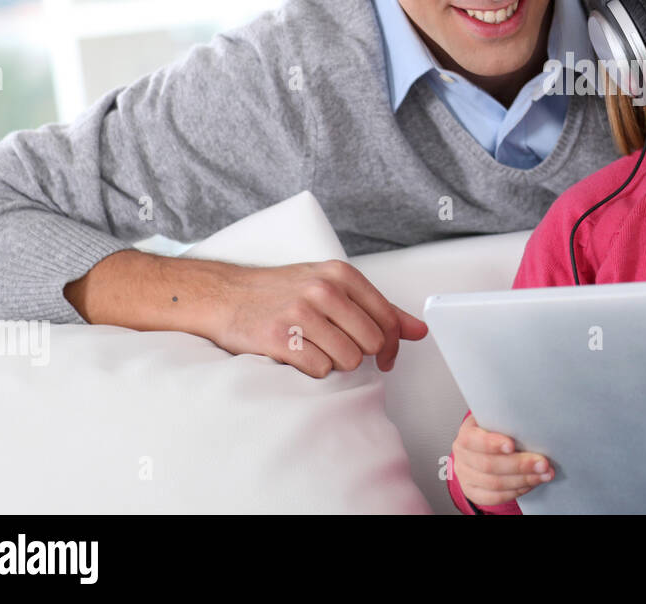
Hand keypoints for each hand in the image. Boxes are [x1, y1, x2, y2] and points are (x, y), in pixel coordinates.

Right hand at [209, 259, 427, 377]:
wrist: (226, 295)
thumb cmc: (282, 292)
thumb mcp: (332, 287)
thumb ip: (377, 308)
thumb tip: (419, 330)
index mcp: (341, 274)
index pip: (387, 318)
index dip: (391, 345)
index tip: (385, 356)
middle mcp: (324, 290)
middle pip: (370, 343)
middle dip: (359, 353)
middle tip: (336, 347)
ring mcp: (301, 313)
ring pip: (348, 360)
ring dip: (334, 362)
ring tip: (314, 348)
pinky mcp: (281, 338)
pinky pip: (319, 370)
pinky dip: (312, 370)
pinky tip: (297, 355)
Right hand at [452, 414, 552, 507]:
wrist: (484, 449)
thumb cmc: (496, 431)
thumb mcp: (497, 420)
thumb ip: (508, 422)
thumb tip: (532, 423)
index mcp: (466, 434)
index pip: (472, 440)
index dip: (491, 443)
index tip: (512, 445)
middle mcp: (462, 456)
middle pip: (488, 465)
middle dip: (519, 465)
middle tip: (542, 463)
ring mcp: (466, 477)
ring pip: (495, 484)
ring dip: (524, 479)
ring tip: (544, 474)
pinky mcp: (474, 492)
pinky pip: (496, 497)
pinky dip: (517, 491)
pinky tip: (532, 483)